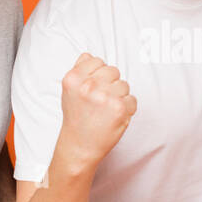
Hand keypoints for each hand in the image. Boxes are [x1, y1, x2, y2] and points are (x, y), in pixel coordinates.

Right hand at [55, 53, 136, 170]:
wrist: (79, 146)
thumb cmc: (76, 117)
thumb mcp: (69, 91)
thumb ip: (79, 70)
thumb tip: (89, 55)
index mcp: (73, 78)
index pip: (96, 60)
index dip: (98, 74)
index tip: (94, 87)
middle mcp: (88, 86)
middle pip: (113, 70)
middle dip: (110, 84)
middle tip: (100, 101)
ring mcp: (105, 97)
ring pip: (124, 85)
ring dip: (119, 96)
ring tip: (106, 110)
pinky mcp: (120, 108)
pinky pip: (132, 99)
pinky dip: (127, 109)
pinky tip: (114, 117)